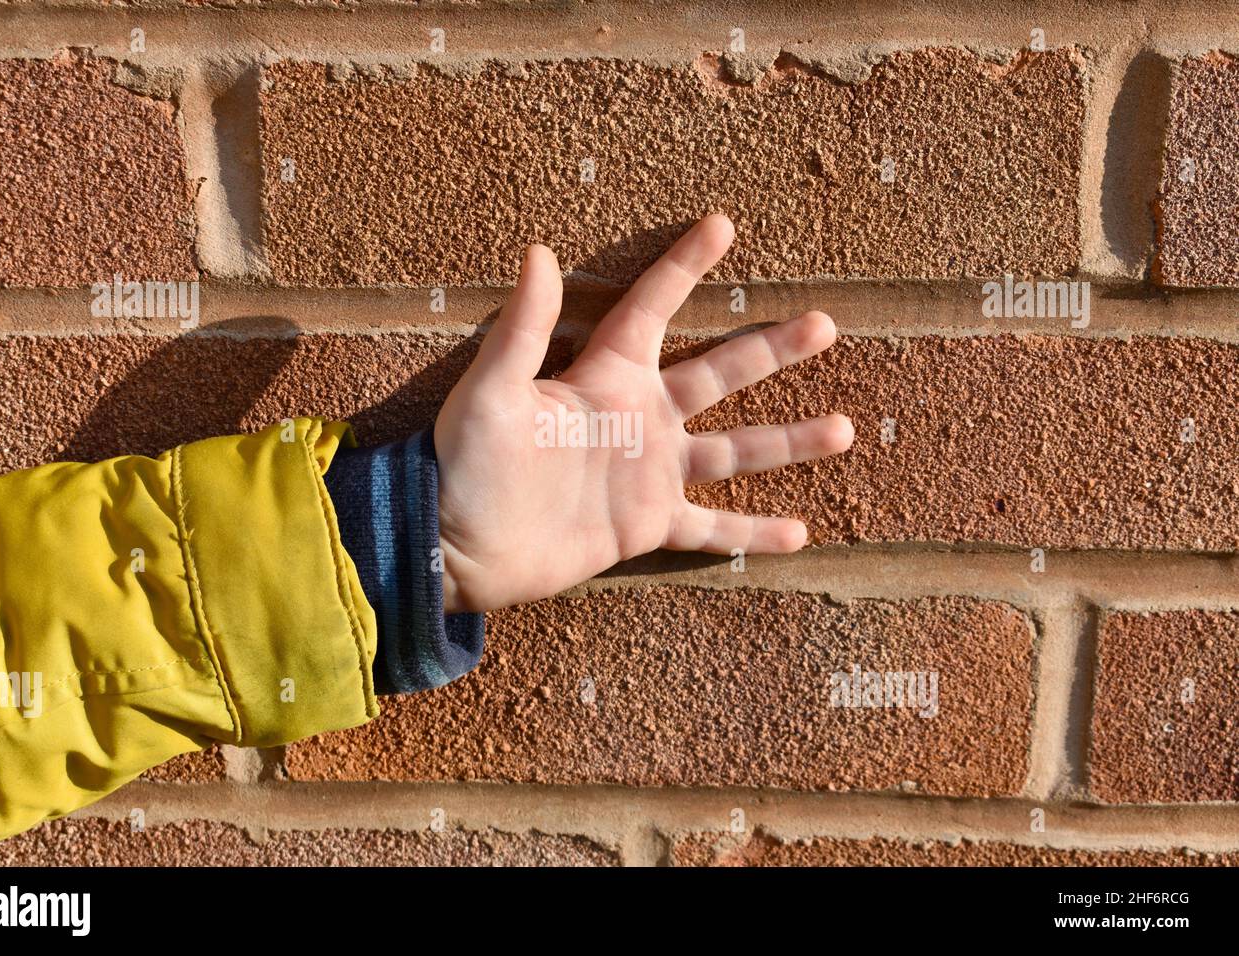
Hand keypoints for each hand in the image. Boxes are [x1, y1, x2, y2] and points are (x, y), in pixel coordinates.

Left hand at [434, 214, 853, 612]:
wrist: (456, 544)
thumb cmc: (464, 461)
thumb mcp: (490, 391)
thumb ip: (523, 329)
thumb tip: (540, 251)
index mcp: (605, 377)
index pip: (652, 309)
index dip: (684, 266)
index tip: (722, 224)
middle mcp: (638, 418)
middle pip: (719, 373)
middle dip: (771, 349)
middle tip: (824, 324)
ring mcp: (648, 473)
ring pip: (735, 451)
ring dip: (789, 441)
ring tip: (845, 428)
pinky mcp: (647, 525)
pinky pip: (713, 529)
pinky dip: (754, 534)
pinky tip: (800, 534)